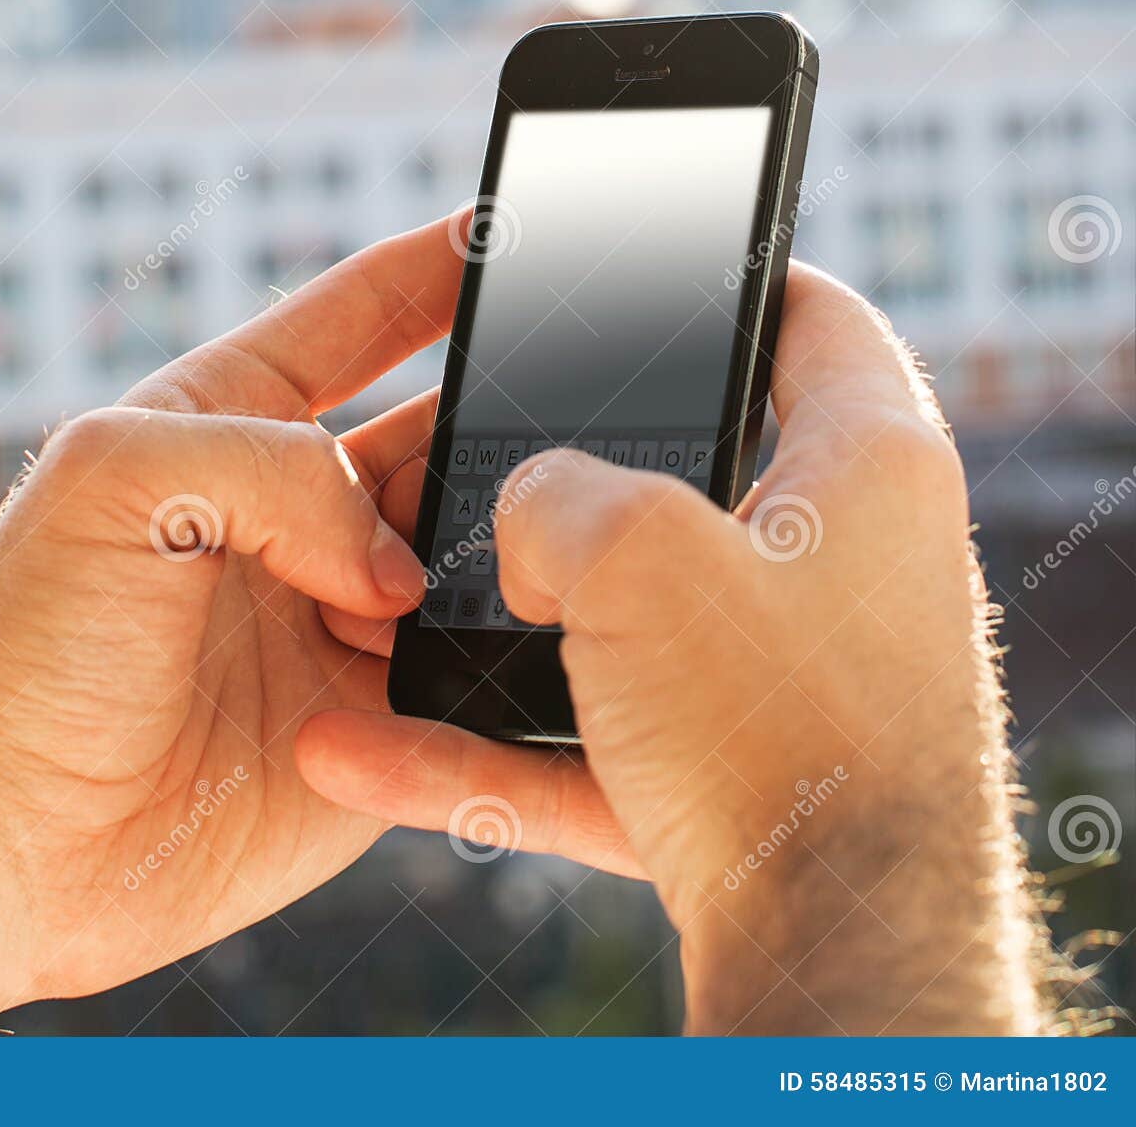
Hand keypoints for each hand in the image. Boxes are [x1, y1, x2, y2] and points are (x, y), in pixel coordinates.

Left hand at [0, 212, 635, 1007]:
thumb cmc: (18, 648)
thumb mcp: (117, 479)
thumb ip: (276, 471)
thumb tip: (395, 569)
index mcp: (228, 425)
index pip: (359, 318)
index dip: (438, 267)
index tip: (519, 224)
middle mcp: (294, 517)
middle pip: (438, 434)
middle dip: (506, 414)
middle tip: (583, 401)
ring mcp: (337, 621)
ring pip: (470, 553)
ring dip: (512, 541)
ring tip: (562, 530)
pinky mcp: (370, 726)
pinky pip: (467, 679)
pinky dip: (505, 655)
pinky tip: (541, 635)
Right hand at [298, 264, 1040, 1033]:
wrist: (832, 959)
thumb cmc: (774, 726)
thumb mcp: (634, 553)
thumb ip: (553, 496)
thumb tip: (529, 524)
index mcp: (867, 463)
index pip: (809, 313)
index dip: (725, 273)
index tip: (642, 273)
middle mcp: (846, 564)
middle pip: (695, 473)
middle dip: (572, 473)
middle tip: (476, 453)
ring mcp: (789, 678)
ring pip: (618, 627)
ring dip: (495, 637)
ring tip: (382, 620)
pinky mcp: (735, 777)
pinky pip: (594, 744)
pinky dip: (494, 752)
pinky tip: (366, 756)